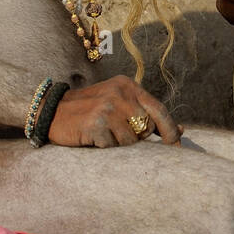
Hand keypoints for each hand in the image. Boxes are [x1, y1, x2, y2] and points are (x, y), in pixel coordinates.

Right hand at [48, 75, 180, 147]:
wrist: (52, 111)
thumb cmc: (89, 110)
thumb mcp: (118, 103)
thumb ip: (146, 114)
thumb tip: (181, 130)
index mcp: (128, 86)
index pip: (159, 109)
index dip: (170, 130)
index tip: (177, 146)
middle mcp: (120, 93)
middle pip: (145, 129)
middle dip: (137, 139)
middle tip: (118, 136)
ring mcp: (107, 108)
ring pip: (130, 141)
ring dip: (118, 145)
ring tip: (104, 135)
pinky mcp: (95, 124)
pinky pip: (112, 147)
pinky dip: (105, 148)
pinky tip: (94, 139)